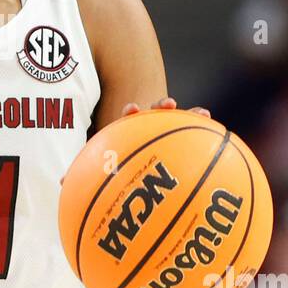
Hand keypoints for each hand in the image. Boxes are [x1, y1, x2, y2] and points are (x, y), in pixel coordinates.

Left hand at [60, 99, 210, 184]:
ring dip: (192, 118)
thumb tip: (62, 180)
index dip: (132, 113)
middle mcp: (150, 132)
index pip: (130, 118)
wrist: (135, 183)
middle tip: (169, 104)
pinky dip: (210, 144)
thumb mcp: (100, 172)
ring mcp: (168, 139)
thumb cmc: (114, 173)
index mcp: (129, 133)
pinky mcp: (184, 149)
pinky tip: (225, 141)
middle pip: (158, 115)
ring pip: (182, 126)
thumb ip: (85, 175)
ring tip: (204, 113)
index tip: (133, 108)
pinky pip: (198, 146)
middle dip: (164, 108)